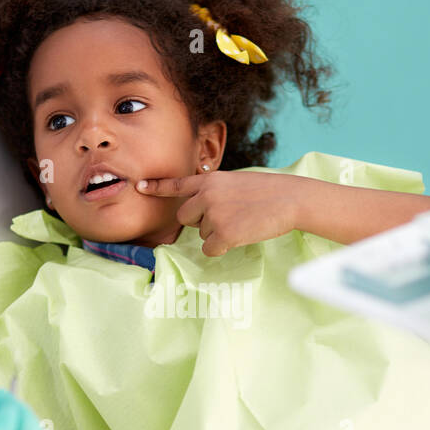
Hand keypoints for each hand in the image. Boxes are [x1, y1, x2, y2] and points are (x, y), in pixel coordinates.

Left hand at [134, 171, 304, 256]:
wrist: (291, 199)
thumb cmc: (270, 192)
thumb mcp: (237, 183)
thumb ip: (216, 192)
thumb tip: (204, 212)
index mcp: (210, 180)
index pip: (178, 184)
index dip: (157, 187)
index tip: (139, 186)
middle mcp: (206, 195)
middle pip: (185, 217)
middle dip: (200, 222)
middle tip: (226, 217)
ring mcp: (213, 214)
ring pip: (201, 234)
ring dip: (217, 234)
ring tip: (241, 222)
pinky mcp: (223, 233)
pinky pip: (210, 249)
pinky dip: (222, 248)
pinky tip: (240, 235)